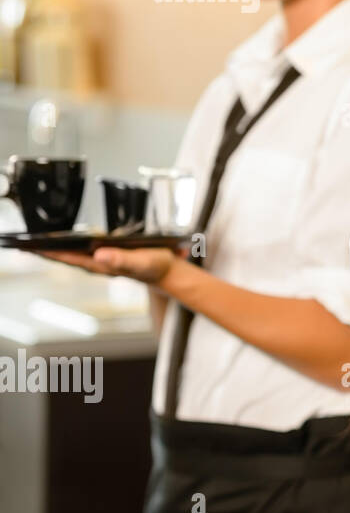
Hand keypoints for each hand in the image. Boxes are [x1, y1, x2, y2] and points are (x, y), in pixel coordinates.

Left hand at [34, 246, 183, 286]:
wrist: (168, 271)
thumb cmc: (155, 267)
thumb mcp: (142, 261)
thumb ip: (121, 260)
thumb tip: (98, 255)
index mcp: (99, 264)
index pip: (65, 256)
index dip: (45, 251)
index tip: (26, 247)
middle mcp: (95, 263)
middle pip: (61, 255)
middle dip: (41, 250)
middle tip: (19, 243)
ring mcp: (99, 260)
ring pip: (68, 253)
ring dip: (51, 248)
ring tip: (33, 242)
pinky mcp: (105, 255)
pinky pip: (79, 250)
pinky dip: (66, 245)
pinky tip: (61, 240)